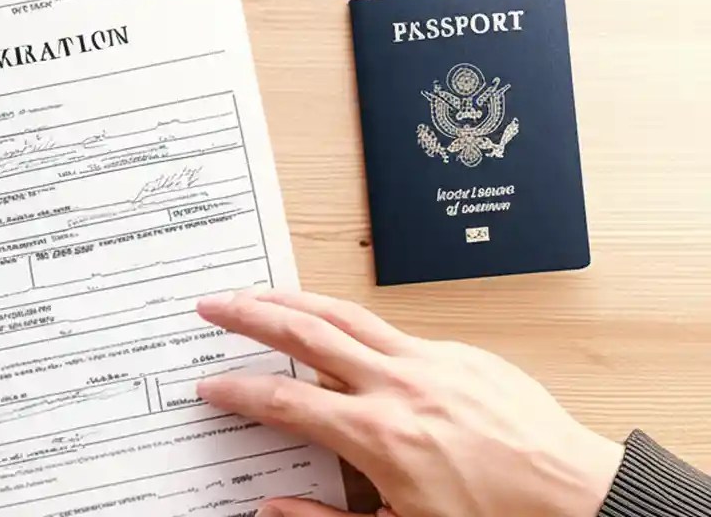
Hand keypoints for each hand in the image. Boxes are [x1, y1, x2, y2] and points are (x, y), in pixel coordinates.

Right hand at [195, 290, 623, 516]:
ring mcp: (430, 361)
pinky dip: (352, 320)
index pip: (283, 402)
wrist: (575, 498)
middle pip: (303, 333)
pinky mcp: (459, 353)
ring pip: (345, 314)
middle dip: (248, 315)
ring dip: (293, 299)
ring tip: (258, 292)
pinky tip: (337, 325)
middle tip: (212, 304)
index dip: (237, 391)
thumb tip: (272, 510)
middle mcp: (396, 385)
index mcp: (376, 435)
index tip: (210, 386)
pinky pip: (392, 329)